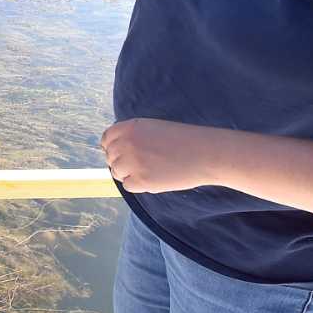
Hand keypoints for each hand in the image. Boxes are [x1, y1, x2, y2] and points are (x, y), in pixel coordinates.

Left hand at [102, 119, 227, 192]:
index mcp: (131, 127)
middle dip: (121, 161)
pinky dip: (138, 184)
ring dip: (128, 174)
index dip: (112, 147)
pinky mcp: (141, 180)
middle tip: (140, 164)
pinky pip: (128, 185)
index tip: (122, 153)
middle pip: (110, 157)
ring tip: (148, 170)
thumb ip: (133, 136)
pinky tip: (153, 178)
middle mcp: (127, 143)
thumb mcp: (154, 128)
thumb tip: (115, 151)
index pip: (107, 139)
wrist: (205, 153)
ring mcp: (133, 162)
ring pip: (117, 172)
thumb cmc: (183, 140)